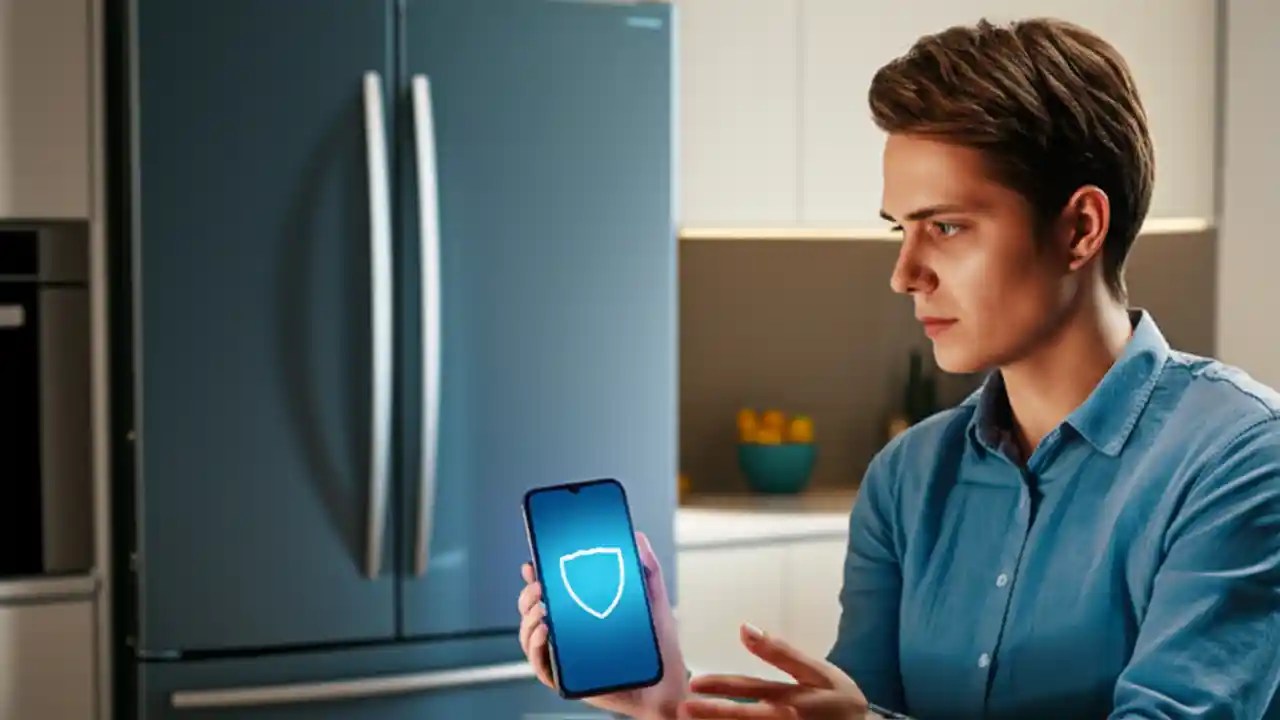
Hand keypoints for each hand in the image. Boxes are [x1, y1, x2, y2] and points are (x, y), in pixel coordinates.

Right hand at [518, 531, 689, 719]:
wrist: (666, 681)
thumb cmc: (657, 645)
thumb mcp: (652, 599)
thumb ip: (647, 567)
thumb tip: (638, 536)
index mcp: (580, 614)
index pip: (549, 593)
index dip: (534, 578)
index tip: (532, 564)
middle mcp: (568, 634)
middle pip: (531, 611)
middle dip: (528, 596)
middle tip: (540, 586)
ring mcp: (566, 656)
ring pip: (529, 636)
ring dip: (528, 619)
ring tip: (542, 608)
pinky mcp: (568, 679)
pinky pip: (541, 666)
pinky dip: (536, 647)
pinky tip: (546, 631)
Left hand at [680, 624, 869, 719]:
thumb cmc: (839, 700)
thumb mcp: (818, 672)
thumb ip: (781, 652)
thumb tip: (744, 628)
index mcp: (790, 697)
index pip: (748, 688)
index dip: (719, 685)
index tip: (694, 683)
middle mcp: (783, 719)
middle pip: (742, 717)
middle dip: (712, 714)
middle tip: (685, 709)